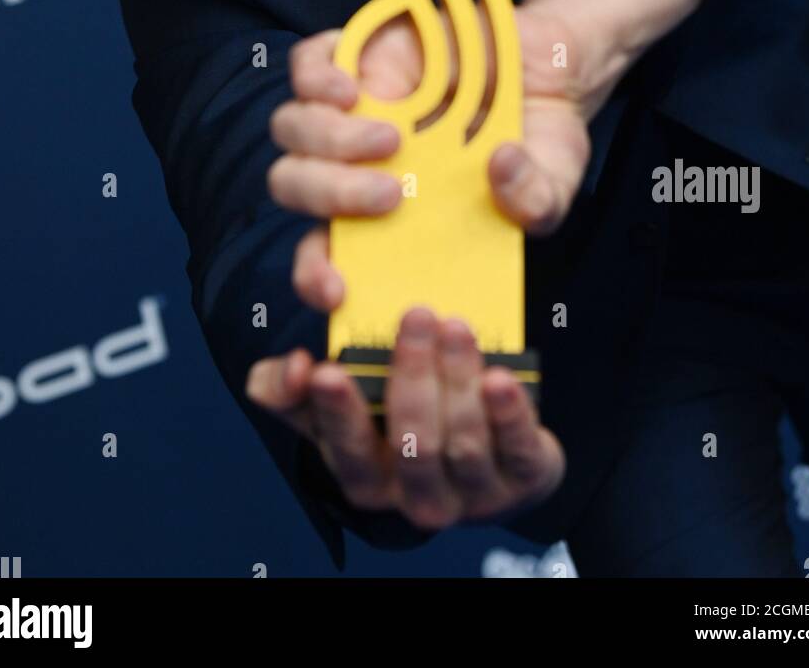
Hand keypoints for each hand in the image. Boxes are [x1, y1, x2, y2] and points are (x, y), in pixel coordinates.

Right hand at [246, 307, 565, 528]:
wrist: (488, 446)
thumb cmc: (397, 406)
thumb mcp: (342, 394)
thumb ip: (296, 383)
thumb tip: (285, 371)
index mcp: (364, 473)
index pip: (344, 450)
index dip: (333, 413)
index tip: (323, 369)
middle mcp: (414, 492)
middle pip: (412, 444)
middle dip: (412, 378)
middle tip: (416, 314)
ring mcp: (472, 493)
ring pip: (462, 443)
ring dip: (458, 380)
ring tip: (456, 326)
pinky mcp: (523, 477)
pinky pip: (517, 449)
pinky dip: (509, 413)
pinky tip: (501, 376)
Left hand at [267, 0, 592, 263]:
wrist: (547, 66)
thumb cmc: (537, 138)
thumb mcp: (553, 182)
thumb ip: (534, 201)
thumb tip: (500, 171)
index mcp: (385, 213)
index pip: (323, 251)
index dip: (315, 274)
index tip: (339, 289)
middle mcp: (354, 162)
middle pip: (294, 184)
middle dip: (332, 195)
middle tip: (393, 194)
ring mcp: (350, 107)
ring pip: (292, 129)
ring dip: (330, 140)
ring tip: (394, 137)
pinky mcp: (358, 55)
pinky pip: (306, 66)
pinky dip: (317, 79)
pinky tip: (354, 92)